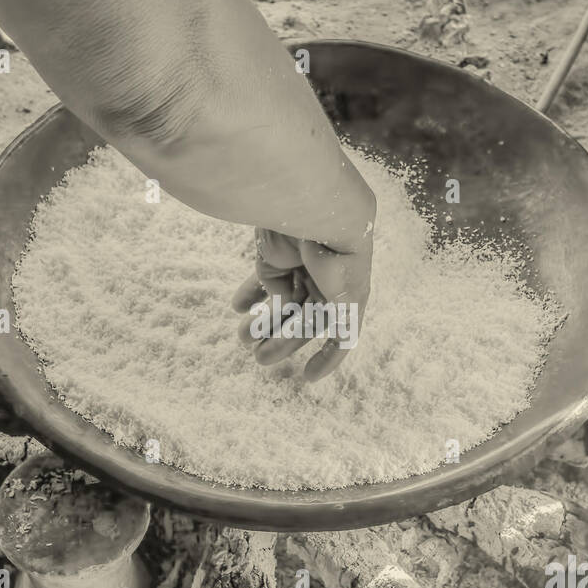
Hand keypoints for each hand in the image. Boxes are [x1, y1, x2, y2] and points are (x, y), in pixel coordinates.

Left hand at [230, 227, 372, 381]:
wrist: (317, 210)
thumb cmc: (340, 257)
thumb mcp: (349, 300)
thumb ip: (344, 327)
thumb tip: (339, 343)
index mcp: (348, 298)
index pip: (340, 335)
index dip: (327, 358)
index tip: (307, 377)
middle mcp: (324, 286)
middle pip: (301, 324)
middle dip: (280, 342)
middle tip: (260, 359)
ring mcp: (299, 270)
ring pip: (279, 307)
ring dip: (262, 325)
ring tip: (242, 339)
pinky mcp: (275, 257)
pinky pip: (262, 283)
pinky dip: (249, 296)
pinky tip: (238, 308)